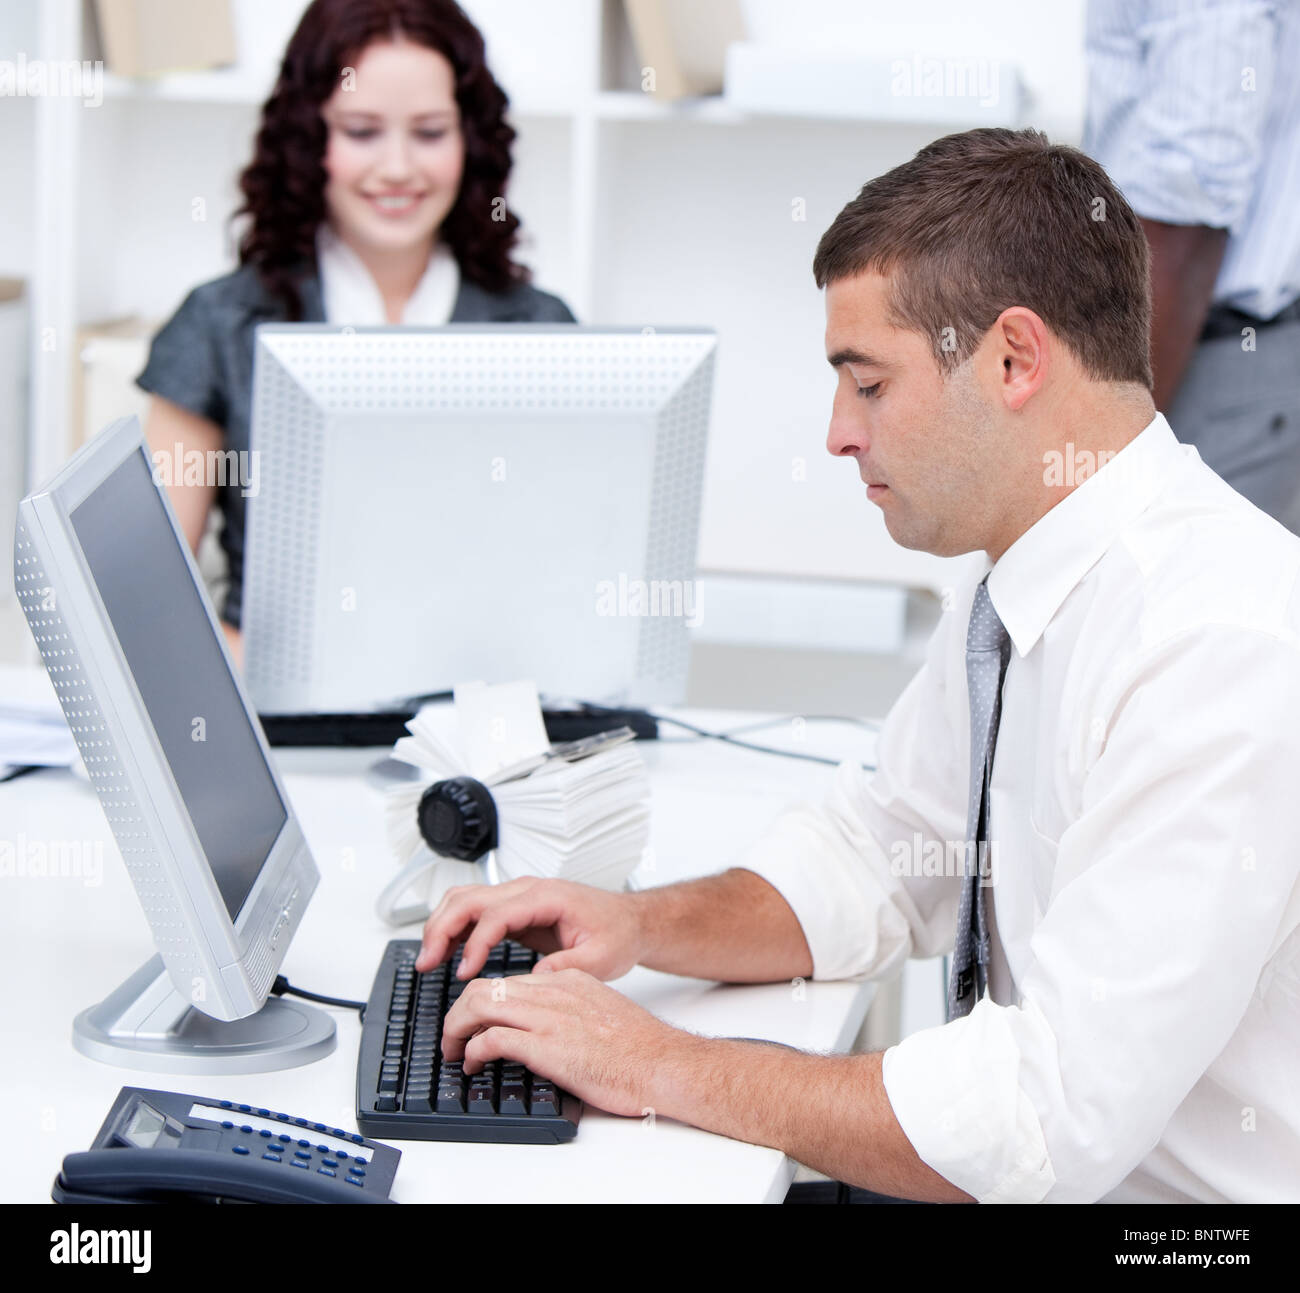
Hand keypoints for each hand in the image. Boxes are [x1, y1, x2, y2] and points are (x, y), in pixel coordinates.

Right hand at [415, 876, 645, 980]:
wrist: (629, 921)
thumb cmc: (618, 934)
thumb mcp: (601, 958)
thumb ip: (567, 967)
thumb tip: (533, 979)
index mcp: (547, 897)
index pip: (496, 913)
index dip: (475, 943)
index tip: (464, 973)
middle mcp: (528, 890)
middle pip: (469, 898)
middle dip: (441, 928)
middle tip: (426, 963)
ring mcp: (519, 897)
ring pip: (465, 899)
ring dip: (441, 925)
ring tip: (428, 959)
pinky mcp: (516, 910)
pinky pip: (475, 911)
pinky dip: (455, 929)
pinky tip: (448, 954)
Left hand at [440, 968, 686, 1117]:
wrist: (664, 1063)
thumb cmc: (641, 1049)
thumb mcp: (601, 1014)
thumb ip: (571, 1013)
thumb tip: (547, 1031)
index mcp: (569, 980)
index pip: (509, 980)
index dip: (483, 1002)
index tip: (475, 1022)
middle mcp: (555, 992)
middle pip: (486, 986)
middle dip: (458, 1012)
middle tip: (452, 1037)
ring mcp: (549, 1016)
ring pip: (479, 1004)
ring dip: (456, 1028)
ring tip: (453, 1051)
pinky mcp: (546, 1045)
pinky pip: (491, 1038)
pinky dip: (472, 1050)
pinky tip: (473, 1064)